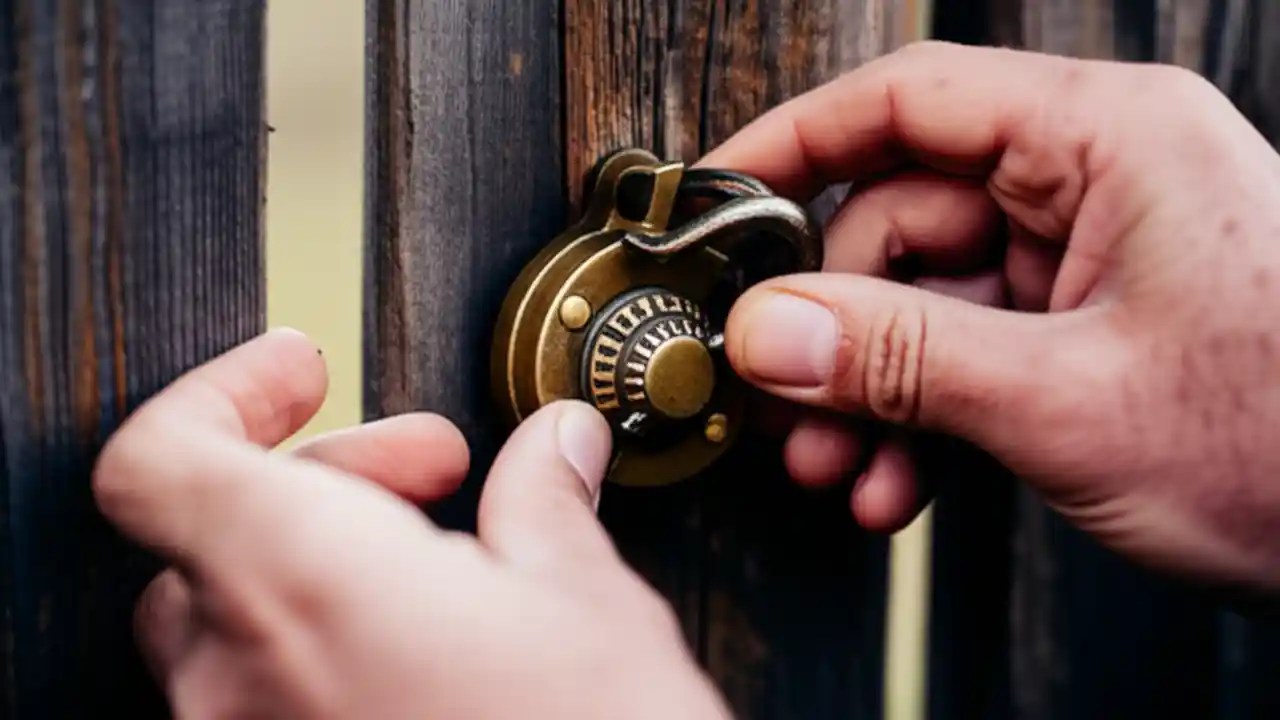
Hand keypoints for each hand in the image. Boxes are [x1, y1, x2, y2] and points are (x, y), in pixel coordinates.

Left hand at [93, 329, 728, 718]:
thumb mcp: (586, 605)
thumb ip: (545, 500)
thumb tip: (556, 445)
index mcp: (303, 586)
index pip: (159, 459)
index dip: (220, 394)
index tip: (298, 372)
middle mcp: (241, 679)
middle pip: (210, 533)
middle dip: (325, 475)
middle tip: (431, 469)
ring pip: (237, 621)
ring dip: (326, 560)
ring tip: (447, 561)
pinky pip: (268, 698)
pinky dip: (329, 644)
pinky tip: (433, 650)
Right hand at [704, 42, 1279, 598]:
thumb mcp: (1069, 401)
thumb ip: (903, 358)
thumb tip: (772, 331)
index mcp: (1108, 141)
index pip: (908, 101)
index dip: (796, 144)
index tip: (718, 197)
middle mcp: (1096, 184)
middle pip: (902, 220)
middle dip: (834, 325)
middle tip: (780, 398)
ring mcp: (1092, 261)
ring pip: (928, 301)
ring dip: (871, 390)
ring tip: (840, 465)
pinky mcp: (1092, 330)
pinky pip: (970, 352)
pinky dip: (923, 418)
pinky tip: (897, 482)